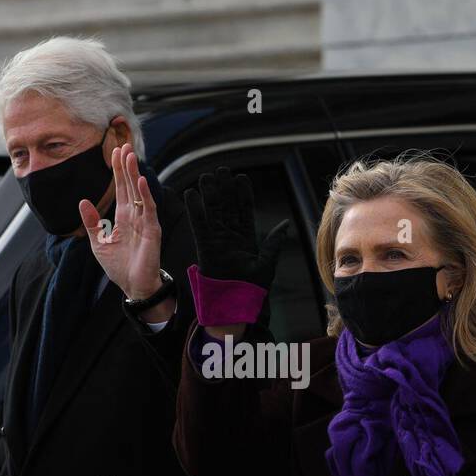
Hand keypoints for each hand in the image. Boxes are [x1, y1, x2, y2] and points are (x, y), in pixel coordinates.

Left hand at [80, 146, 162, 307]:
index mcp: (123, 217)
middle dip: (126, 166)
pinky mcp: (152, 230)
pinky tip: (140, 181)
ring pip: (139, 193)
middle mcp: (135, 216)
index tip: (115, 152)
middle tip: (123, 145)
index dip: (118, 171)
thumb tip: (83, 201)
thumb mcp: (98, 242)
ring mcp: (144, 222)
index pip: (121, 189)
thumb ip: (91, 222)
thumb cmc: (119, 267)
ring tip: (131, 157)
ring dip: (135, 175)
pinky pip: (148, 209)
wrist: (133, 286)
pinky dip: (145, 195)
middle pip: (130, 185)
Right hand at [183, 166, 290, 291]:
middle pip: (226, 207)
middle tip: (221, 170)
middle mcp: (230, 236)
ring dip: (209, 195)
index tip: (240, 178)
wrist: (236, 305)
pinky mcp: (204, 247)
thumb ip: (273, 242)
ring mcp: (217, 240)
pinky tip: (191, 194)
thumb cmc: (253, 288)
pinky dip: (195, 210)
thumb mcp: (267, 263)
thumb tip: (284, 225)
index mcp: (246, 238)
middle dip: (224, 189)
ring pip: (213, 213)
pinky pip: (199, 226)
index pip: (244, 211)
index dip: (242, 194)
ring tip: (206, 176)